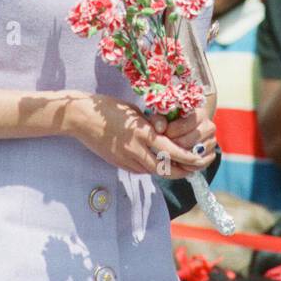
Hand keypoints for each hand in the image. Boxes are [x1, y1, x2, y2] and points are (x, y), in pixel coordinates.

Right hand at [73, 93, 213, 176]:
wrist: (81, 118)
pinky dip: (152, 168)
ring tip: (182, 169)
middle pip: (164, 168)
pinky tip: (159, 164)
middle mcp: (135, 149)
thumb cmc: (109, 109)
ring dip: (168, 171)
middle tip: (194, 170)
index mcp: (142, 132)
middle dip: (182, 171)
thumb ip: (151, 126)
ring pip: (153, 171)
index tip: (198, 159)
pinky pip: (140, 169)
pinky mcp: (118, 163)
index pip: (170, 150)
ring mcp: (125, 159)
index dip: (186, 157)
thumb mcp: (135, 113)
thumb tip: (165, 135)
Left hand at [151, 91, 217, 167]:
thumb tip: (159, 129)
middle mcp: (209, 127)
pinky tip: (178, 162)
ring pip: (193, 155)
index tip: (160, 135)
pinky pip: (199, 164)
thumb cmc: (174, 121)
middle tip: (162, 149)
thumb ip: (159, 120)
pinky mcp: (212, 154)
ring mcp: (212, 142)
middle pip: (187, 143)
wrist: (189, 128)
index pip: (182, 127)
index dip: (168, 133)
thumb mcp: (165, 117)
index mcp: (199, 114)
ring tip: (168, 156)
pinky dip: (187, 166)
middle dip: (172, 147)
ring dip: (179, 158)